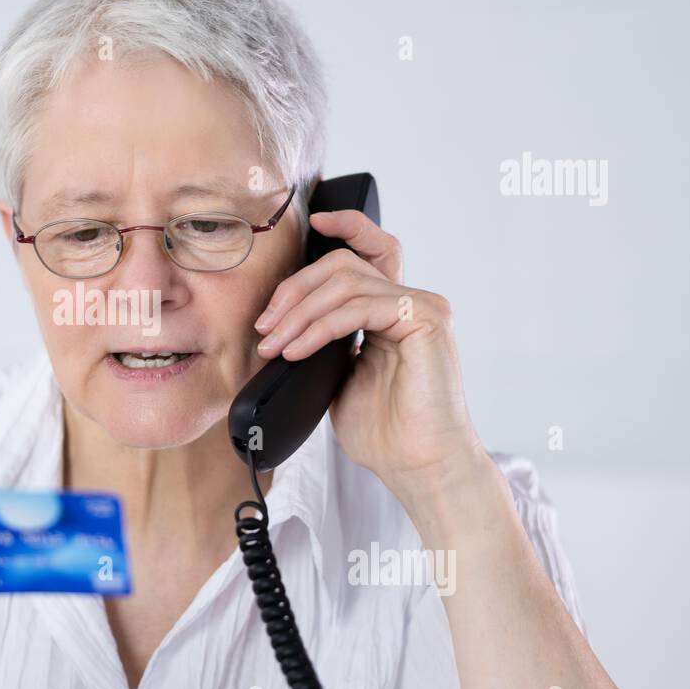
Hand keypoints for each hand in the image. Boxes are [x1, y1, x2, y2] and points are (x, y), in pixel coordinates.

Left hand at [253, 210, 488, 503]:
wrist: (416, 466)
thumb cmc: (384, 431)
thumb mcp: (339, 378)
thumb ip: (324, 342)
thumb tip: (280, 327)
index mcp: (393, 309)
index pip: (371, 250)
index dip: (345, 227)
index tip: (312, 222)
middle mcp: (411, 301)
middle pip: (343, 264)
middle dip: (294, 290)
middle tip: (264, 327)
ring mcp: (422, 307)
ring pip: (345, 282)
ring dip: (298, 312)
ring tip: (274, 345)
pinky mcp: (425, 321)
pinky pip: (359, 306)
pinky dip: (319, 326)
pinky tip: (297, 350)